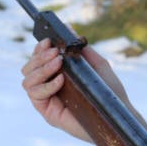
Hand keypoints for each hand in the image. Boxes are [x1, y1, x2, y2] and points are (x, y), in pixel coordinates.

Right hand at [20, 38, 145, 141]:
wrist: (119, 116)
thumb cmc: (110, 92)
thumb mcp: (97, 66)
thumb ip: (83, 50)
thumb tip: (70, 30)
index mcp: (58, 74)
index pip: (38, 59)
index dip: (39, 49)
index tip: (48, 41)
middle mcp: (49, 86)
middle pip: (28, 68)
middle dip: (39, 57)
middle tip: (55, 53)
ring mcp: (48, 100)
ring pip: (27, 81)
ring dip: (41, 69)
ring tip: (58, 64)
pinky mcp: (49, 112)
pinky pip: (36, 95)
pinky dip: (47, 85)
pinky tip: (61, 80)